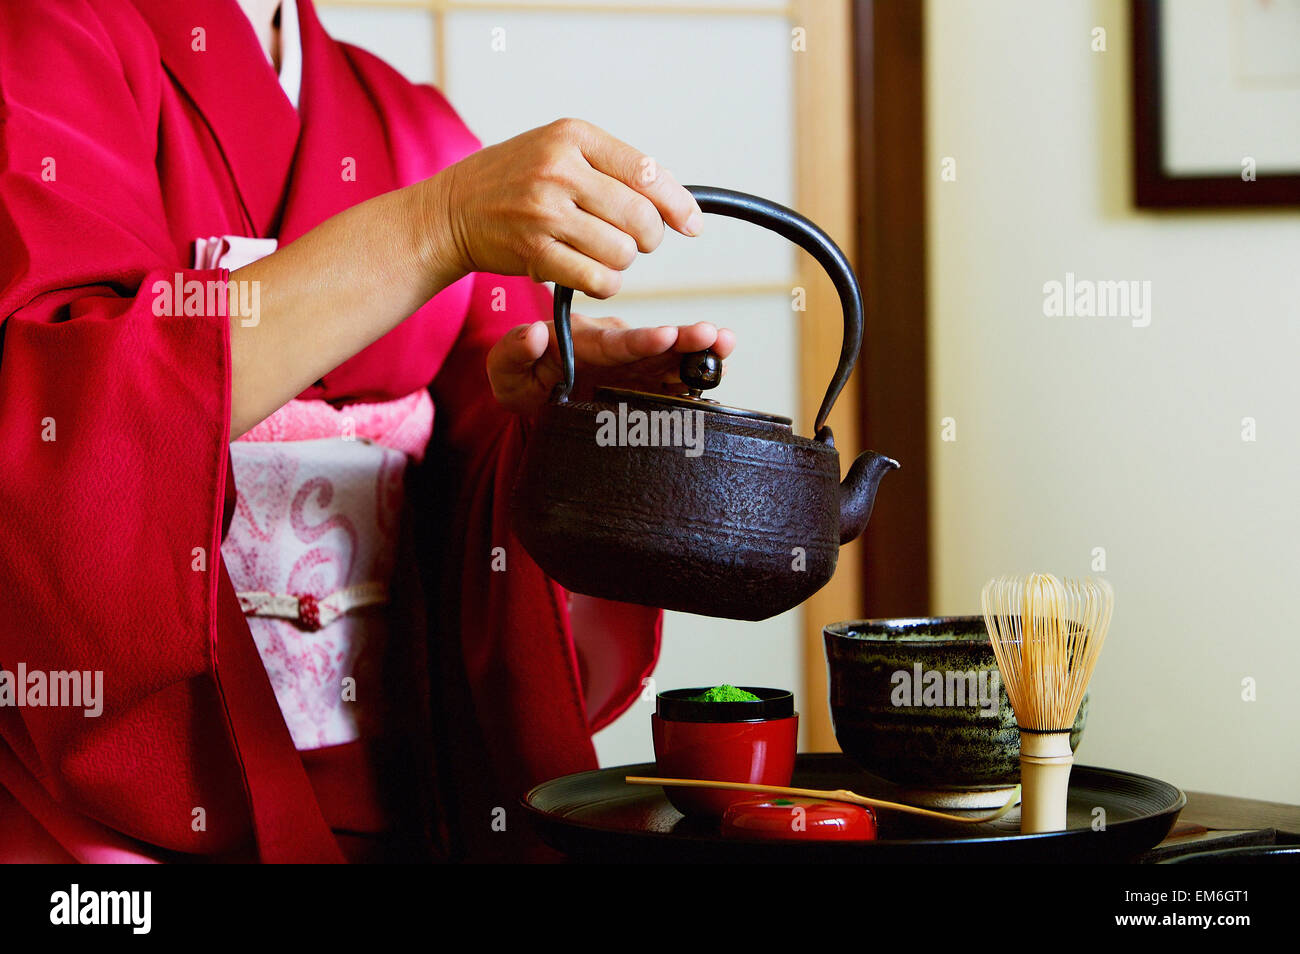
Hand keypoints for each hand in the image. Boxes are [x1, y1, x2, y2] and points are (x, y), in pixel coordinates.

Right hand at [421, 118, 702, 298]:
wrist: (452, 210)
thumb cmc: (514, 182)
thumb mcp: (559, 151)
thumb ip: (611, 168)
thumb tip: (674, 201)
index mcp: (573, 136)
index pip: (647, 171)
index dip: (678, 204)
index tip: (691, 225)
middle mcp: (560, 169)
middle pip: (641, 217)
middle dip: (647, 238)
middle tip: (633, 242)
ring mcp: (545, 211)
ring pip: (623, 252)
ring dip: (622, 263)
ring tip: (601, 254)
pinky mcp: (534, 251)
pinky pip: (597, 278)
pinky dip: (605, 284)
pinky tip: (592, 275)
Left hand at [487, 316, 735, 415]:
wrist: (536, 402)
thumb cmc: (522, 380)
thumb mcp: (504, 370)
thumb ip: (512, 352)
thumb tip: (532, 334)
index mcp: (587, 343)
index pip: (615, 341)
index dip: (642, 340)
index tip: (666, 334)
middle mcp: (619, 352)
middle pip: (656, 345)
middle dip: (686, 340)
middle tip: (713, 335)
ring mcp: (636, 370)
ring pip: (672, 361)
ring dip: (700, 356)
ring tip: (726, 348)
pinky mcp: (646, 389)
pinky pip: (674, 385)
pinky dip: (696, 383)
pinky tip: (719, 378)